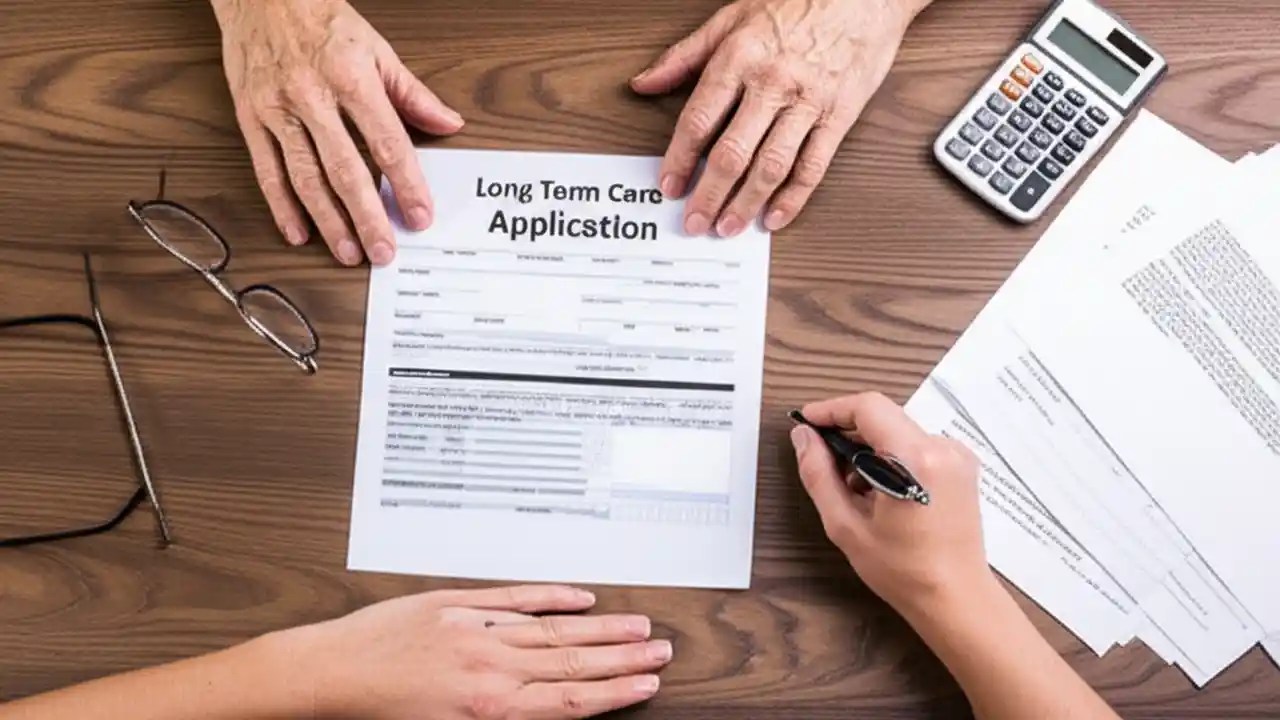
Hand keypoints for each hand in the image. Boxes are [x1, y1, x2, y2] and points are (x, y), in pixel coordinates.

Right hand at [211, 0, 464, 265]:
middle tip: (384, 251)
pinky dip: (282, 206)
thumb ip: (412, 93)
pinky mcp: (251, 117)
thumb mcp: (377, 48)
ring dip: (329, 222)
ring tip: (348, 252)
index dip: (406, 184)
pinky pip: (267, 170)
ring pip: (305, 178)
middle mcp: (312, 97)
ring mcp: (277, 110)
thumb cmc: (320, 18)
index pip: (386, 143)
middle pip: (345, 170)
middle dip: (367, 217)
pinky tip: (299, 232)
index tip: (419, 215)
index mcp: (350, 78)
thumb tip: (448, 124)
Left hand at [284, 585, 670, 718]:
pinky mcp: (456, 604)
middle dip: (623, 659)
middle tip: (661, 651)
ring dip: (601, 629)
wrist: (328, 677)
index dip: (615, 692)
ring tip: (637, 626)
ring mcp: (477, 630)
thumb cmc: (377, 718)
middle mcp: (491, 667)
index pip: (570, 701)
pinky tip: (580, 598)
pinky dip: (551, 596)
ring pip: (553, 630)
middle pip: (574, 663)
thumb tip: (546, 713)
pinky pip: (515, 598)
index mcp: (490, 708)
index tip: (647, 684)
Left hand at [631, 0, 928, 235]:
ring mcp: (807, 102)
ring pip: (771, 166)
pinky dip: (793, 198)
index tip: (669, 186)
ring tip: (728, 227)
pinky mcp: (838, 116)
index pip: (699, 120)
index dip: (680, 159)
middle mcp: (772, 82)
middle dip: (709, 195)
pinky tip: (774, 217)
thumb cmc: (797, 2)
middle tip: (694, 222)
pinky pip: (813, 166)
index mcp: (739, 58)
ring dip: (746, 203)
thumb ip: (684, 56)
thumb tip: (643, 83)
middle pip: (732, 152)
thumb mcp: (731, 18)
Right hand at [790, 392, 988, 616]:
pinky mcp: (961, 467)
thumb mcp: (846, 525)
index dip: (832, 409)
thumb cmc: (904, 571)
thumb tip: (803, 438)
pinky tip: (879, 494)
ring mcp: (957, 456)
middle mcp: (942, 448)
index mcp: (916, 458)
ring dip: (869, 450)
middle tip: (823, 462)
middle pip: (883, 417)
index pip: (868, 407)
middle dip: (848, 433)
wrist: (957, 598)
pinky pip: (916, 446)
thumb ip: (819, 475)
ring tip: (853, 490)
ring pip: (898, 432)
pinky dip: (891, 459)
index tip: (806, 423)